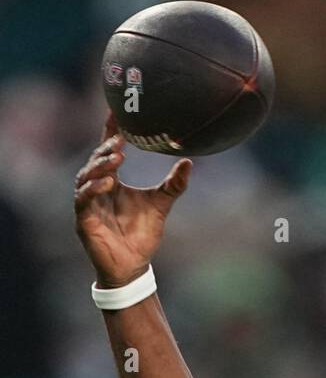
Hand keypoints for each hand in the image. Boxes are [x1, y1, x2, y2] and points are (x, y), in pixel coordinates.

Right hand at [73, 111, 192, 287]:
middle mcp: (96, 188)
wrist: (133, 266)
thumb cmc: (141, 235)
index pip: (107, 150)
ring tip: (116, 158)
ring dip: (100, 166)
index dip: (110, 131)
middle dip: (106, 148)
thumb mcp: (160, 205)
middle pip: (96, 160)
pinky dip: (94, 189)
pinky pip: (84, 199)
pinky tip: (109, 183)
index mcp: (111, 180)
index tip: (116, 111)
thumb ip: (173, 185)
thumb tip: (189, 162)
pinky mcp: (84, 220)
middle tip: (121, 140)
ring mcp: (88, 203)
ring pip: (86, 176)